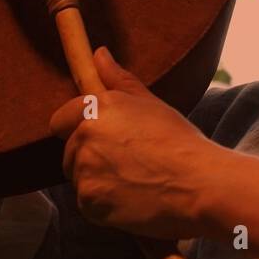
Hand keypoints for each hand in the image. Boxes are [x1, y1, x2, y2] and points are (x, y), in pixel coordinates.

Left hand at [48, 46, 218, 238]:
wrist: (198, 184)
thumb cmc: (180, 142)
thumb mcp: (151, 104)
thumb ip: (118, 79)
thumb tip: (99, 54)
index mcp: (98, 108)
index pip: (61, 119)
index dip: (78, 129)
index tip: (102, 140)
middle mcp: (85, 137)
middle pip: (71, 151)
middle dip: (91, 157)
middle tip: (129, 163)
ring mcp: (85, 171)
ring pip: (79, 177)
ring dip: (98, 181)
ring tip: (133, 181)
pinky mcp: (89, 201)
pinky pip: (88, 203)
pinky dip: (104, 204)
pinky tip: (132, 199)